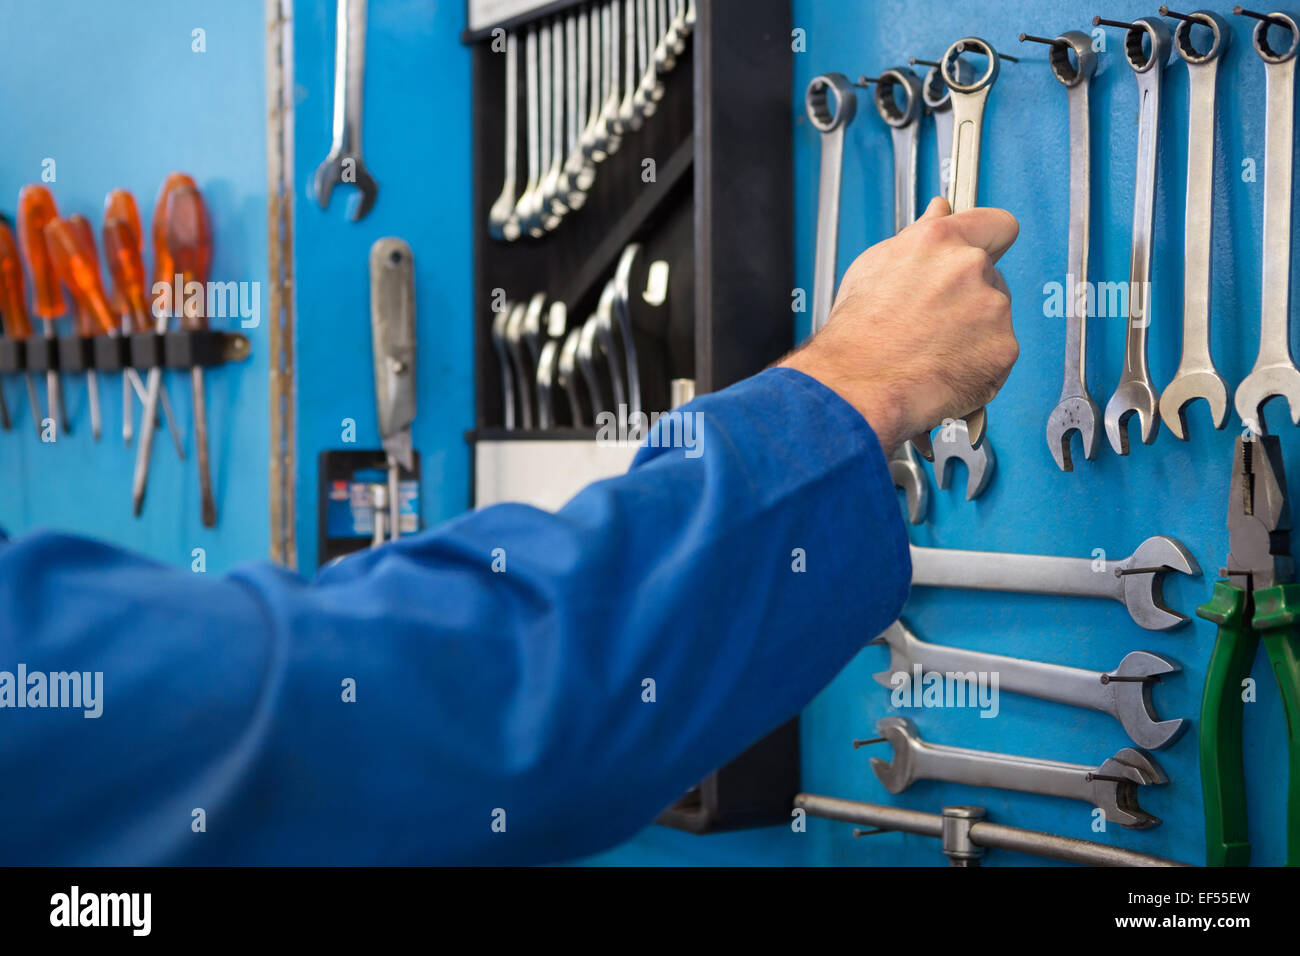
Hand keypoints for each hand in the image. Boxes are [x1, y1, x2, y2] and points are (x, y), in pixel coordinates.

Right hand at [780, 197, 1019, 451]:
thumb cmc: (857, 333)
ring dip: (974, 333)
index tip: (986, 253)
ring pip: (995, 318)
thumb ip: (919, 237)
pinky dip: (979, 366)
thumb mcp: (875, 267)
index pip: (997, 224)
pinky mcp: (1003, 349)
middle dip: (969, 297)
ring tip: (932, 351)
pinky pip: (998, 355)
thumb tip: (939, 212)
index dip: (990, 240)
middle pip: (991, 277)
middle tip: (933, 322)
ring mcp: (992, 309)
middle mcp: (970, 267)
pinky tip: (945, 369)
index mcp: (939, 240)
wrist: (856, 385)